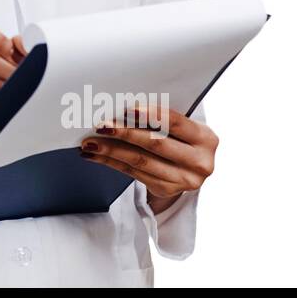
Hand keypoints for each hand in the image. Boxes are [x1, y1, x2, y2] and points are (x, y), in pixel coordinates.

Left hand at [78, 104, 217, 211]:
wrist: (189, 167)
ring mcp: (184, 180)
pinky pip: (133, 173)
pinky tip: (94, 155)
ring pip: (140, 161)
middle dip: (125, 133)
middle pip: (155, 145)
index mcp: (206, 138)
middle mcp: (200, 162)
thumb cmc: (180, 137)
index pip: (175, 123)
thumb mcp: (182, 127)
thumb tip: (122, 108)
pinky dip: (110, 162)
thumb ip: (162, 118)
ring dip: (111, 151)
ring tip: (90, 142)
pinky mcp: (166, 189)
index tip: (126, 108)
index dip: (151, 115)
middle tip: (101, 126)